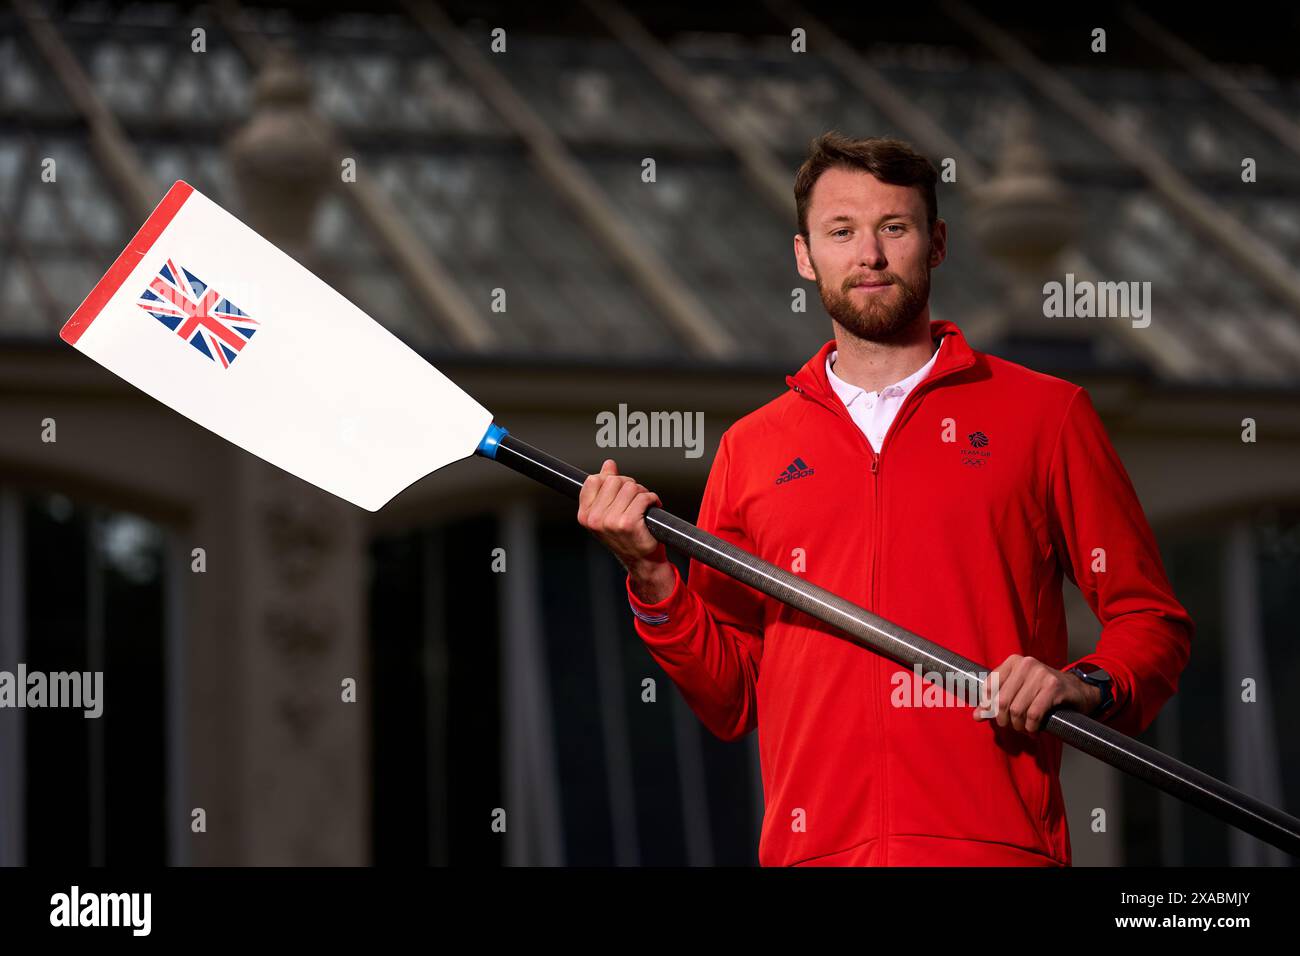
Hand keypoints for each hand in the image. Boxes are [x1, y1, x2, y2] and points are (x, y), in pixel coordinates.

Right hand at [577, 459, 673, 600]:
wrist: (641, 561)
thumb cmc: (625, 538)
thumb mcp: (607, 514)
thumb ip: (604, 488)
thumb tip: (608, 465)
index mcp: (585, 515)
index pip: (594, 480)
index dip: (611, 480)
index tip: (619, 490)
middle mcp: (595, 519)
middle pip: (615, 481)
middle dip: (629, 486)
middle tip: (635, 500)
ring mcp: (611, 522)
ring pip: (631, 487)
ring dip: (642, 493)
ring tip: (643, 505)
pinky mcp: (629, 523)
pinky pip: (643, 497)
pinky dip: (652, 499)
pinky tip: (652, 507)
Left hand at [976, 654, 1100, 733]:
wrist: (1077, 690)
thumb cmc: (1043, 691)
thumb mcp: (1018, 691)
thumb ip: (996, 701)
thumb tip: (977, 716)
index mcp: (1013, 662)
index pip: (989, 686)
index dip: (987, 705)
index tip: (993, 716)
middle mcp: (1026, 664)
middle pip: (1002, 701)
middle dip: (1004, 719)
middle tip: (1011, 726)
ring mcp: (1041, 674)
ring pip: (1017, 709)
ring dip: (1019, 726)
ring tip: (1024, 729)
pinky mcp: (1054, 688)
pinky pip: (1034, 714)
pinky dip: (1031, 727)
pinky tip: (1034, 731)